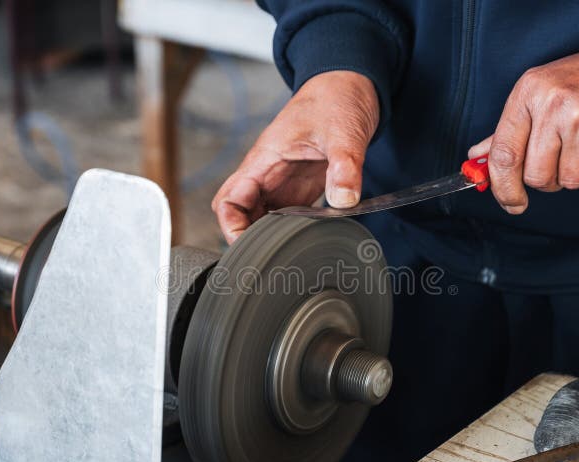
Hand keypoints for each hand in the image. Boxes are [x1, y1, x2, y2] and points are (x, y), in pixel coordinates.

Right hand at [212, 70, 378, 242]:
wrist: (350, 83)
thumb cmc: (338, 97)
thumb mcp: (344, 131)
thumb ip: (345, 166)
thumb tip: (344, 200)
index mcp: (265, 158)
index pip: (229, 199)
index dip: (231, 226)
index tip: (249, 246)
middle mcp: (267, 173)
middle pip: (239, 213)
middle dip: (246, 237)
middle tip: (269, 260)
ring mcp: (282, 181)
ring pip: (260, 216)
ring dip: (267, 237)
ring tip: (286, 257)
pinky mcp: (299, 186)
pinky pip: (283, 214)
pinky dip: (287, 230)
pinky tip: (305, 241)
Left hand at [469, 45, 578, 213]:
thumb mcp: (539, 95)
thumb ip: (508, 131)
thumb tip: (476, 158)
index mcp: (529, 93)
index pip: (503, 154)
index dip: (503, 187)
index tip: (510, 203)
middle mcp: (554, 104)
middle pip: (536, 176)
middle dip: (548, 178)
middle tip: (564, 156)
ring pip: (568, 181)